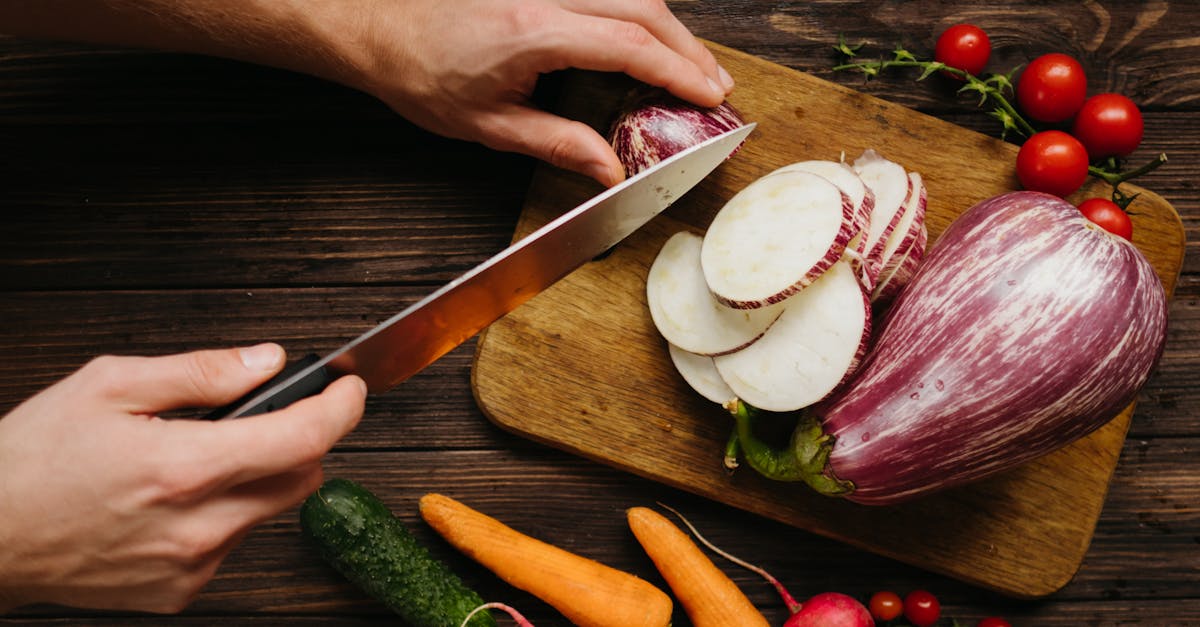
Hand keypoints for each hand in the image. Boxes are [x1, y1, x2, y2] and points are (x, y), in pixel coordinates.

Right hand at [0, 344, 365, 612]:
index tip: (350, 390)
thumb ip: (201, 373)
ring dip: (258, 477)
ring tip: (197, 458)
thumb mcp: (110, 386)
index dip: (339, 409)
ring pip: (268, 510)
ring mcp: (190, 565)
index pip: (301, 439)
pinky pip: (233, 543)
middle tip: (261, 418)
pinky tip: (175, 500)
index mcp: (182, 467)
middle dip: (298, 440)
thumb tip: (267, 361)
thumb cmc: (32, 458)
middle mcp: (196, 525)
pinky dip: (225, 514)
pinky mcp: (179, 591)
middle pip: (300, 477)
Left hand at [346, 0, 734, 185]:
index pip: (627, 44)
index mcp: (533, 32)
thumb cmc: (420, 73)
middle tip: (714, 85)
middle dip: (687, 47)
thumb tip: (610, 170)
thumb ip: (559, 144)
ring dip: (667, 27)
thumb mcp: (489, 125)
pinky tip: (648, 39)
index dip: (677, 70)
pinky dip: (637, 13)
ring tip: (690, 67)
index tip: (710, 95)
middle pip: (642, 6)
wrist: (376, 26)